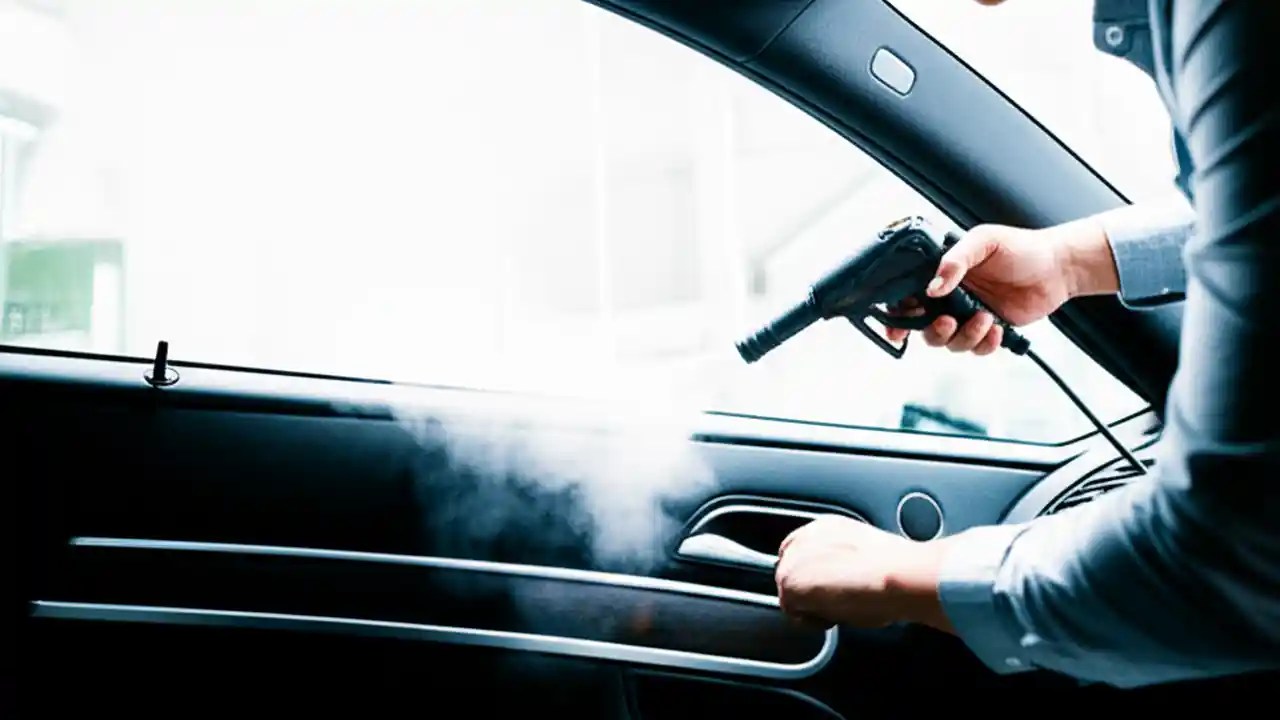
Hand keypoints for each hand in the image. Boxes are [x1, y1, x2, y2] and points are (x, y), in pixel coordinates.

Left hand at [774, 515, 952, 631]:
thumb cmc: (898, 570)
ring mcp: (793, 560)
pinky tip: (836, 616)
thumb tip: (847, 580)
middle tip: (837, 604)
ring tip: (842, 608)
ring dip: (811, 605)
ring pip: (791, 592)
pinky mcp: (789, 583)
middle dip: (810, 590)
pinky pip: (792, 611)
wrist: (900, 575)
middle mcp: (805, 536)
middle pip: (792, 572)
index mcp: (826, 526)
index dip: (815, 575)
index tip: (829, 590)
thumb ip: (846, 560)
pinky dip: (811, 620)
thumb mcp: (868, 555)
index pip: (803, 552)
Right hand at [883, 218, 1118, 354]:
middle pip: (922, 327)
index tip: (898, 326)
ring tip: (985, 318)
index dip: (897, 315)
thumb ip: (954, 261)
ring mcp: (968, 316)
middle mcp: (950, 297)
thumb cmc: (1021, 248)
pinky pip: (976, 348)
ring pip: (949, 342)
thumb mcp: (983, 242)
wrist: (1058, 267)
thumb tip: (932, 288)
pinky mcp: (988, 331)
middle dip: (932, 330)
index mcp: (941, 274)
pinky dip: (985, 343)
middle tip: (947, 322)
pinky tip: (998, 327)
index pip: (907, 297)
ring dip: (964, 336)